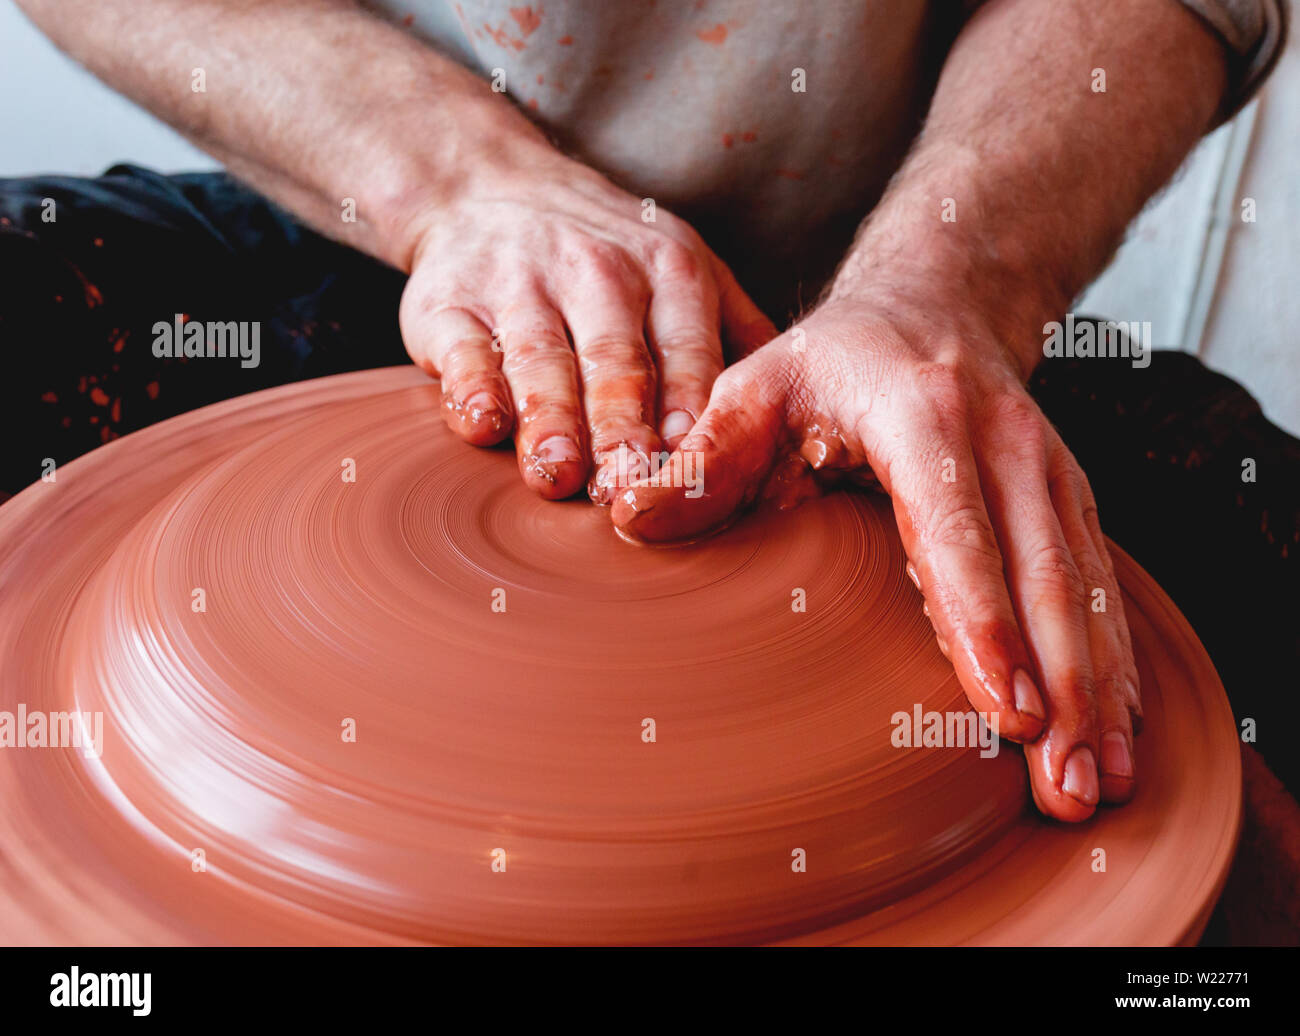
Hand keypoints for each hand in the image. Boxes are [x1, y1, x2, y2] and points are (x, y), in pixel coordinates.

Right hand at [398, 134, 773, 501]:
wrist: (487, 186)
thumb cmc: (607, 254)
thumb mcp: (687, 271)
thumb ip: (737, 339)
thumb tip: (799, 418)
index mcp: (670, 271)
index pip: (687, 353)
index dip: (689, 414)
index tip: (691, 471)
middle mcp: (597, 270)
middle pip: (616, 361)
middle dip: (623, 428)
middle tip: (627, 489)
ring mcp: (519, 282)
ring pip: (540, 358)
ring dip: (549, 418)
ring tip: (557, 474)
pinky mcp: (448, 300)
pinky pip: (462, 348)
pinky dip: (470, 386)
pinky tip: (482, 424)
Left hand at [611, 292, 1142, 821]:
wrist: (935, 303)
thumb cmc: (835, 358)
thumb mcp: (759, 385)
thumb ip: (703, 455)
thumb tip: (628, 516)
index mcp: (924, 416)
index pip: (955, 529)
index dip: (981, 619)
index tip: (1006, 707)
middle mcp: (1006, 446)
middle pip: (1041, 577)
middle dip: (1060, 688)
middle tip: (1063, 788)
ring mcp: (1052, 473)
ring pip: (1083, 590)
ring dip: (1097, 692)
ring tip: (1099, 785)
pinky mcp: (1072, 501)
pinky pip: (1100, 587)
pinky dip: (1113, 661)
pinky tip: (1118, 729)